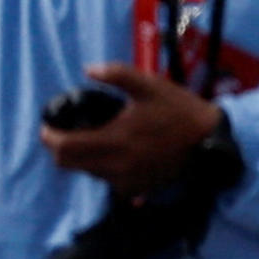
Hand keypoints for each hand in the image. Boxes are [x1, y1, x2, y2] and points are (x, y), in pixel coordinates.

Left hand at [42, 61, 226, 200]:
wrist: (211, 143)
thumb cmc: (180, 112)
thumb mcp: (149, 85)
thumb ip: (117, 74)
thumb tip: (88, 70)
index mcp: (114, 140)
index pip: (65, 148)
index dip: (49, 137)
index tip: (47, 126)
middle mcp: (116, 166)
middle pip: (70, 165)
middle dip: (60, 149)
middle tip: (63, 133)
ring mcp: (127, 181)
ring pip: (88, 173)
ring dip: (82, 158)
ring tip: (92, 139)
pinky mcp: (138, 189)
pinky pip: (108, 181)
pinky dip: (103, 168)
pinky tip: (114, 153)